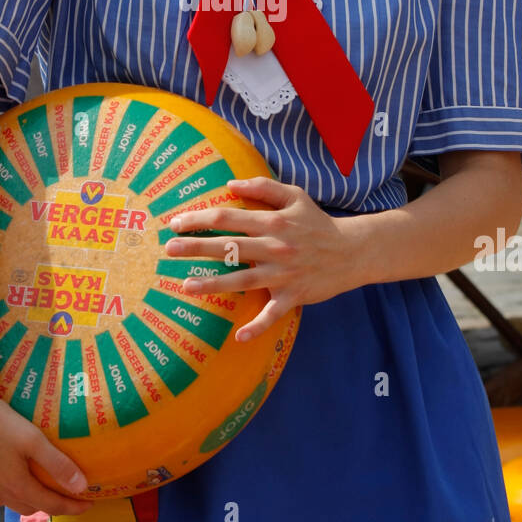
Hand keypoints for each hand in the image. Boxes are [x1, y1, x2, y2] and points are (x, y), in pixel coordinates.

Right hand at [0, 382, 93, 515]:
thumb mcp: (32, 440)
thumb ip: (57, 464)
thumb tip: (82, 487)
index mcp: (16, 486)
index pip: (51, 505)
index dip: (72, 507)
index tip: (89, 504)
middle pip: (27, 505)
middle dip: (48, 503)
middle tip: (63, 493)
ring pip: (3, 498)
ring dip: (20, 495)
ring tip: (32, 482)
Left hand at [164, 175, 368, 339]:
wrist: (352, 251)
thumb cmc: (317, 222)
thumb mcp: (294, 196)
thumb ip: (263, 187)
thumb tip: (230, 184)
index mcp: (273, 221)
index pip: (228, 217)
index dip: (200, 219)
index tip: (175, 223)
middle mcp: (275, 247)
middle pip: (229, 247)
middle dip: (196, 248)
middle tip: (168, 249)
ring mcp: (283, 273)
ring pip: (242, 281)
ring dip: (213, 285)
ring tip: (185, 285)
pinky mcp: (293, 295)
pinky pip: (272, 313)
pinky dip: (257, 326)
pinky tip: (238, 336)